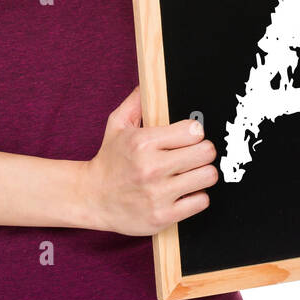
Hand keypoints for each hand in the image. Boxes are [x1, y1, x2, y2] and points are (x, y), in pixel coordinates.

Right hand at [81, 86, 219, 235]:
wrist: (91, 198)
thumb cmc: (109, 161)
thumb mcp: (116, 125)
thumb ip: (136, 102)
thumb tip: (148, 83)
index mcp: (143, 142)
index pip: (193, 130)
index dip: (195, 132)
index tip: (190, 137)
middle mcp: (152, 168)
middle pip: (206, 152)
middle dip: (203, 151)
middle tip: (194, 155)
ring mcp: (158, 194)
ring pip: (208, 176)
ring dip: (203, 174)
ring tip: (191, 173)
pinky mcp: (163, 216)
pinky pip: (201, 202)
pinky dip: (197, 197)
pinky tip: (184, 192)